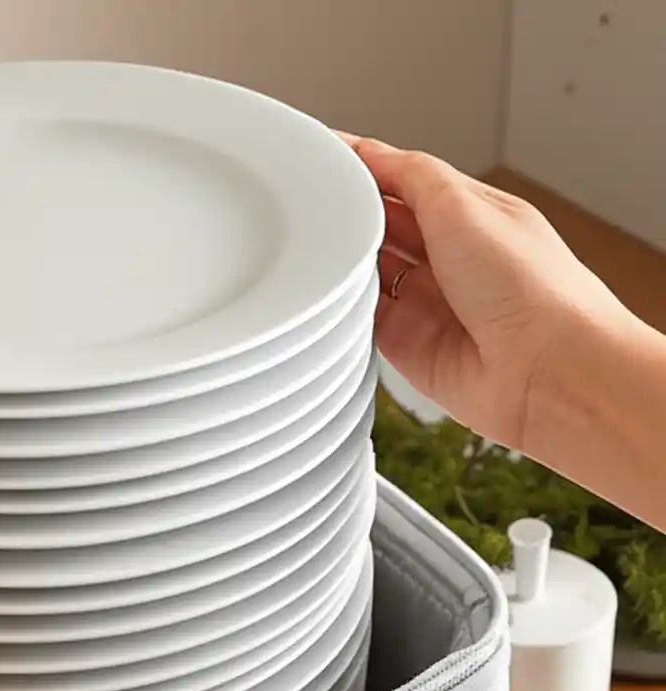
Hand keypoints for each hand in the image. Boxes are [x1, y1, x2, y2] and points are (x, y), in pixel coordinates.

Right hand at [337, 132, 637, 450]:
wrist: (549, 374)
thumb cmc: (532, 288)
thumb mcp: (464, 205)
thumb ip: (409, 174)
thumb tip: (367, 151)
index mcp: (472, 215)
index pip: (405, 178)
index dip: (363, 164)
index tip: (319, 154)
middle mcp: (450, 257)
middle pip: (380, 222)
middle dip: (347, 209)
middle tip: (306, 197)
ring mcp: (426, 300)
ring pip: (365, 267)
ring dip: (342, 255)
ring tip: (312, 239)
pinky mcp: (406, 342)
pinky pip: (358, 314)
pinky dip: (341, 300)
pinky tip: (327, 285)